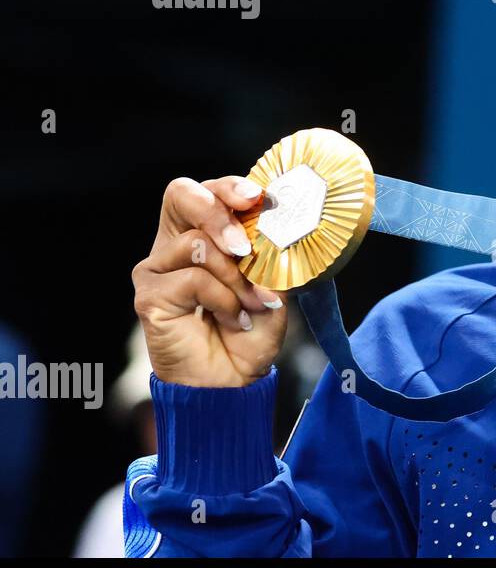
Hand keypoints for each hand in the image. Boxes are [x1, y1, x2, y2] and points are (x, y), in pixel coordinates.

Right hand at [132, 176, 287, 386]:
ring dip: (237, 277)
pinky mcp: (149, 294)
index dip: (228, 186)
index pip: (205, 191)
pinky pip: (194, 279)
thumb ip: (268, 253)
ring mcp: (156, 268)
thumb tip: (274, 226)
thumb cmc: (251, 331)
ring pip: (199, 244)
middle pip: (182, 194)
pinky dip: (224, 299)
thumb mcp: (271, 284)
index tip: (256, 197)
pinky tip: (233, 320)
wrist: (234, 381)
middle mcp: (173, 245)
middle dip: (221, 214)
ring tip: (251, 306)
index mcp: (202, 234)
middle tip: (247, 247)